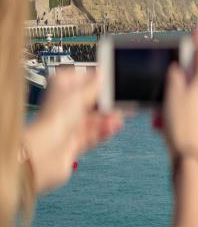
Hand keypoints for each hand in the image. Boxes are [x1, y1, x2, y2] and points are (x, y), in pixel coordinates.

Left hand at [24, 71, 122, 194]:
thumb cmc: (54, 120)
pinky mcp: (75, 142)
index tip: (114, 82)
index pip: (83, 79)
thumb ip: (96, 85)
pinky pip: (94, 134)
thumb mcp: (80, 94)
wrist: (45, 152)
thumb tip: (104, 74)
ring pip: (95, 119)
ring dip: (108, 118)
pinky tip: (113, 128)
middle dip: (108, 103)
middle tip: (123, 102)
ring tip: (119, 118)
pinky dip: (104, 131)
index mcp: (61, 88)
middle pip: (92, 101)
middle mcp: (64, 106)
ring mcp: (70, 125)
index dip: (99, 80)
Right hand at [162, 30, 197, 164]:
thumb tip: (178, 68)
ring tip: (157, 114)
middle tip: (166, 77)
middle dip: (177, 79)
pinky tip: (162, 125)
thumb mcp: (173, 96)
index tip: (196, 30)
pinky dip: (175, 115)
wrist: (191, 162)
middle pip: (195, 79)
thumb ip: (175, 77)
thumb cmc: (182, 127)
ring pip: (188, 99)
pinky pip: (188, 114)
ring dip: (171, 101)